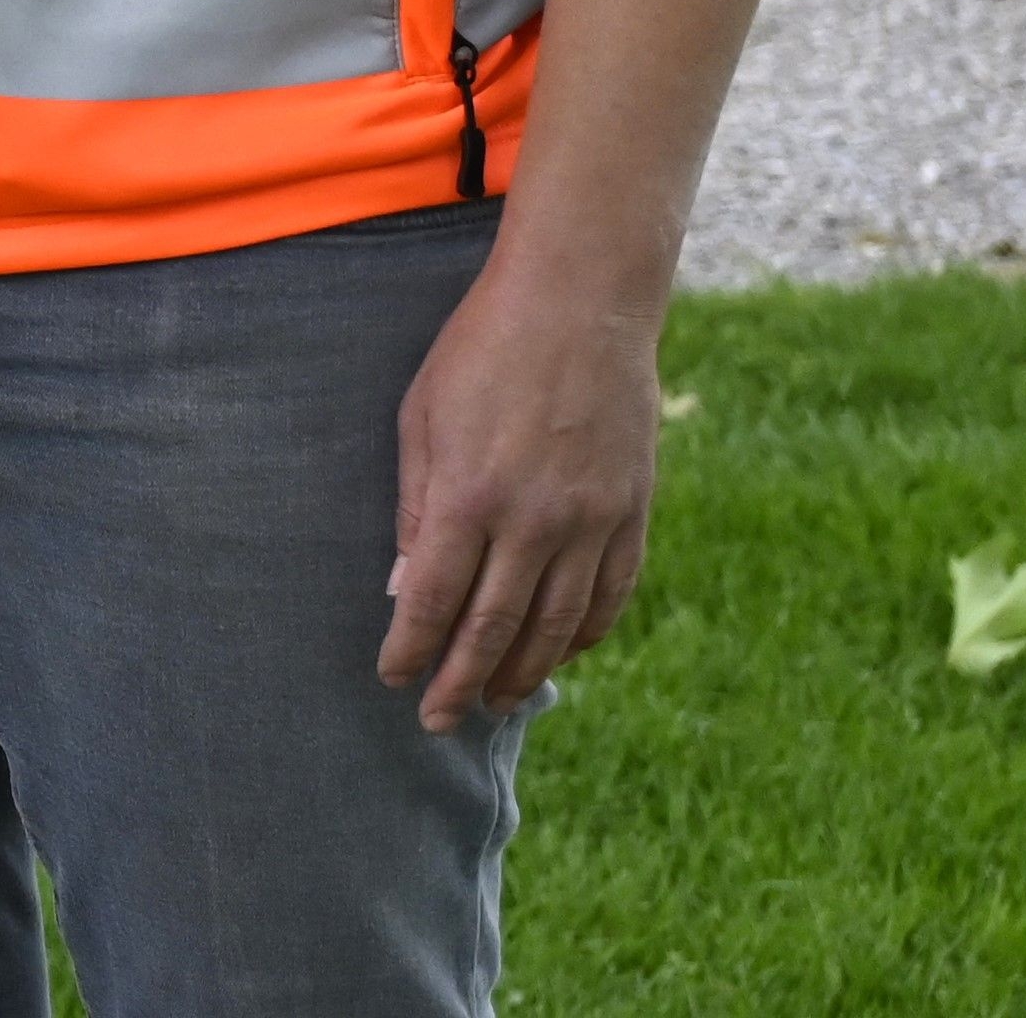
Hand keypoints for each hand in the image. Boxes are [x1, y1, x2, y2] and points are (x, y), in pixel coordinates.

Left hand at [380, 242, 668, 730]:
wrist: (580, 304)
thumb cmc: (481, 350)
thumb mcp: (423, 417)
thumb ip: (417, 508)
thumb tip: (407, 589)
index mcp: (470, 495)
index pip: (434, 600)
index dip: (412, 649)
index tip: (392, 678)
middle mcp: (535, 520)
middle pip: (495, 628)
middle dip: (461, 682)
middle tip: (436, 721)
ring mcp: (592, 521)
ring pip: (556, 625)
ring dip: (523, 672)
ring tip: (494, 702)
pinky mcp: (633, 513)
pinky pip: (609, 595)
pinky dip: (582, 635)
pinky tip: (558, 654)